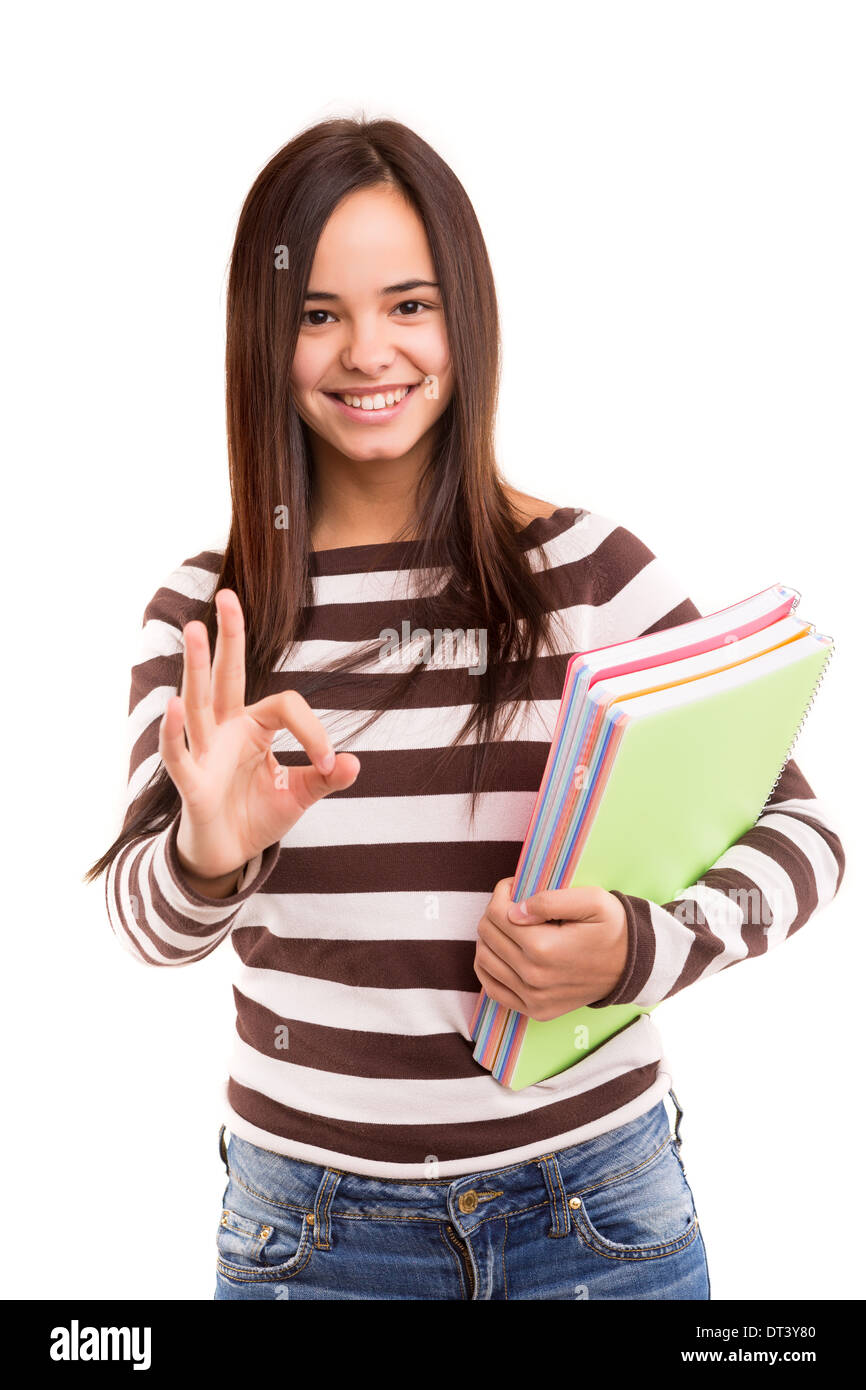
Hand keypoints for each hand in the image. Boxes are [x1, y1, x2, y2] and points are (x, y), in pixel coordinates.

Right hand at [160, 588, 359, 881]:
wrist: (228, 854)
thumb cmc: (257, 814)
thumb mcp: (299, 794)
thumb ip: (325, 778)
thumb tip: (354, 763)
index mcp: (253, 726)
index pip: (285, 706)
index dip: (313, 731)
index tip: (328, 763)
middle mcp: (225, 729)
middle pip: (226, 676)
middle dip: (229, 637)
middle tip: (227, 595)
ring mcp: (204, 751)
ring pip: (199, 702)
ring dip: (197, 667)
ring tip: (196, 629)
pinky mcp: (190, 781)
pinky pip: (179, 752)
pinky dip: (174, 730)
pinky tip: (173, 704)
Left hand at [473, 877, 628, 1019]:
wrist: (632, 967)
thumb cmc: (612, 929)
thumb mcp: (593, 901)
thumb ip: (551, 900)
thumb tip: (514, 910)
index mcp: (544, 949)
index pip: (497, 914)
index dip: (502, 893)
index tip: (516, 886)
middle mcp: (533, 978)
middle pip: (487, 935)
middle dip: (495, 911)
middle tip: (515, 903)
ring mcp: (532, 998)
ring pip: (484, 960)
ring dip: (489, 937)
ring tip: (510, 925)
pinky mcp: (534, 1010)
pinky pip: (493, 989)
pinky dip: (488, 967)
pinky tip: (500, 951)